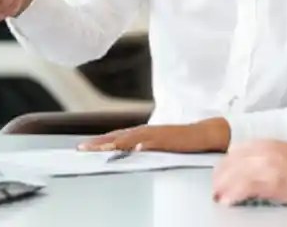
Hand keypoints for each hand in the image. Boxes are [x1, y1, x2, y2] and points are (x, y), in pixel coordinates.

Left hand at [78, 118, 230, 153]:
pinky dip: (145, 144)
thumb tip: (127, 154)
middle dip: (100, 142)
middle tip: (82, 148)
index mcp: (142, 134)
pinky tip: (136, 148)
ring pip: (132, 138)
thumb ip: (142, 148)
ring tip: (100, 148)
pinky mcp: (169, 139)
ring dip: (116, 142)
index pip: (115, 137)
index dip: (99, 142)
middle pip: (118, 136)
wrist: (205, 134)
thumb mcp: (157, 146)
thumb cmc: (181, 142)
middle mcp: (146, 132)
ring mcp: (157, 135)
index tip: (82, 147)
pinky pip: (155, 142)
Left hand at [212, 140, 286, 205]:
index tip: (219, 176)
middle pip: (231, 163)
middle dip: (219, 177)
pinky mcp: (274, 183)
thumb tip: (244, 167)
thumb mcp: (282, 152)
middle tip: (215, 191)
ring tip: (219, 198)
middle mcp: (264, 151)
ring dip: (223, 188)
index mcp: (266, 143)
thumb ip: (262, 155)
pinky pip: (247, 188)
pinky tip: (229, 202)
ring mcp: (268, 166)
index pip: (235, 152)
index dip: (224, 166)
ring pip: (235, 176)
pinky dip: (234, 195)